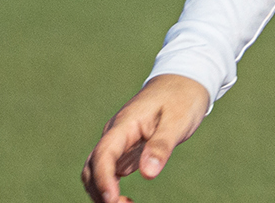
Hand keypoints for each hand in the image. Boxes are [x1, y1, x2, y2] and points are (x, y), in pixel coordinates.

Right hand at [81, 74, 210, 202]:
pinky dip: (110, 188)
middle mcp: (115, 134)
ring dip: (102, 192)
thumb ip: (162, 145)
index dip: (103, 179)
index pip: (104, 154)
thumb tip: (148, 174)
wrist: (182, 82)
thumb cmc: (182, 99)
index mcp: (125, 124)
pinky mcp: (124, 150)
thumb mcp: (178, 120)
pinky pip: (108, 171)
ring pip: (96, 171)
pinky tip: (124, 200)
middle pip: (92, 166)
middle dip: (100, 191)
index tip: (112, 200)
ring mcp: (118, 142)